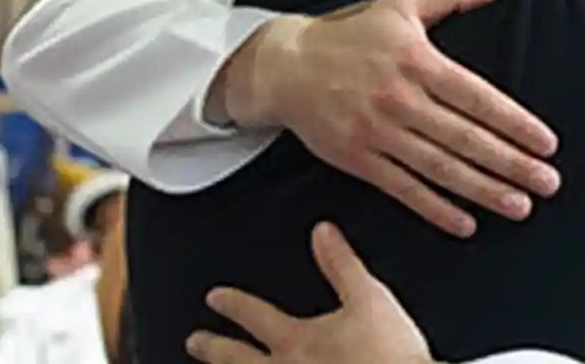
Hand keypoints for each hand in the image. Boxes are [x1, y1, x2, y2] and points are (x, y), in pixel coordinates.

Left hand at [186, 222, 433, 363]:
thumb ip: (341, 265)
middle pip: (236, 360)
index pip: (254, 315)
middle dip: (213, 348)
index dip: (232, 304)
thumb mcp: (369, 298)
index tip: (214, 297)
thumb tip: (323, 233)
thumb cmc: (389, 357)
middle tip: (194, 340)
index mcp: (297, 340)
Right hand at [226, 0, 560, 237]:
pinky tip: (465, 222)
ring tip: (519, 206)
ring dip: (483, 191)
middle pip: (465, 138)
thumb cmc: (349, 33)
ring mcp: (377, 131)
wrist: (285, 65)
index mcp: (416, 59)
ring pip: (439, 168)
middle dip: (511, 164)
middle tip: (547, 183)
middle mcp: (399, 98)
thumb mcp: (399, 4)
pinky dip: (435, 208)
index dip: (514, 122)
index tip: (546, 143)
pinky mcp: (357, 158)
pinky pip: (403, 188)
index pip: (476, 97)